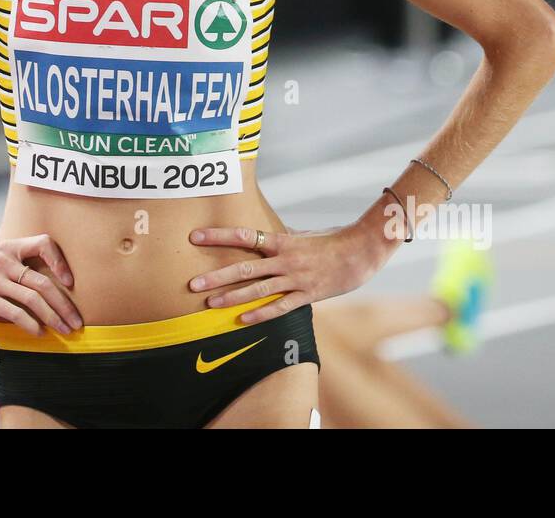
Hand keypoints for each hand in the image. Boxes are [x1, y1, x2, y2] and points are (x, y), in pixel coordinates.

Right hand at [0, 233, 82, 335]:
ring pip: (32, 298)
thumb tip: (41, 245)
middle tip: (76, 321)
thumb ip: (13, 249)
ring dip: (53, 317)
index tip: (71, 283)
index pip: (44, 243)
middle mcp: (2, 259)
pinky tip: (39, 332)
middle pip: (43, 281)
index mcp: (8, 246)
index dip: (61, 262)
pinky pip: (15, 312)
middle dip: (64, 304)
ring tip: (64, 330)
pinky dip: (31, 324)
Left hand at [188, 223, 386, 322]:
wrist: (361, 251)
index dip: (218, 236)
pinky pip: (280, 306)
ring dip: (232, 296)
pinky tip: (242, 319)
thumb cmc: (331, 240)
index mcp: (281, 241)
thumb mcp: (303, 235)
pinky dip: (261, 313)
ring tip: (210, 303)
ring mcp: (295, 278)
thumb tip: (265, 235)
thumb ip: (282, 238)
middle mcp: (284, 259)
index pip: (242, 235)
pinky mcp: (307, 294)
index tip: (195, 237)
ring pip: (258, 288)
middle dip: (217, 275)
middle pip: (244, 267)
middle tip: (193, 282)